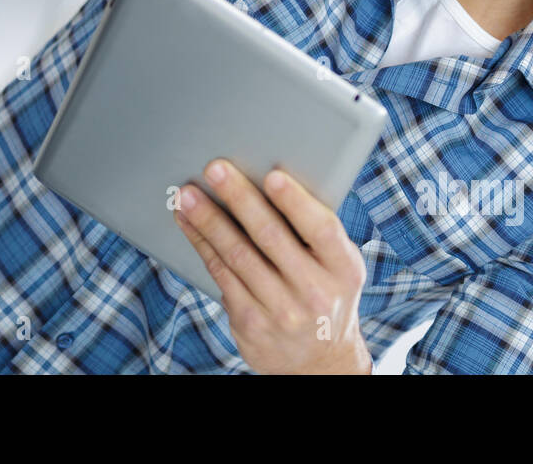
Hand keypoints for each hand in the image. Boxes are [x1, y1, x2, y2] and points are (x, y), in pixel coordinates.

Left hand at [174, 159, 372, 373]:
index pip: (321, 230)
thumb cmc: (326, 293)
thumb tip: (270, 181)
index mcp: (344, 269)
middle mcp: (316, 293)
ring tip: (188, 194)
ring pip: (238, 256)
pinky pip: (221, 275)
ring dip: (208, 220)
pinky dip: (201, 244)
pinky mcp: (251, 323)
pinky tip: (188, 223)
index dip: (296, 202)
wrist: (319, 361)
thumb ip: (316, 233)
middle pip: (271, 237)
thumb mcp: (339, 267)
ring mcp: (282, 312)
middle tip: (215, 170)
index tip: (272, 176)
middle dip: (239, 198)